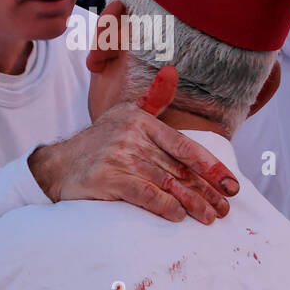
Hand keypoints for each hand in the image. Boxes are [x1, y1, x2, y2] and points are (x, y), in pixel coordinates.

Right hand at [28, 65, 239, 224]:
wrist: (58, 165)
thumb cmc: (98, 143)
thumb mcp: (124, 114)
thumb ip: (153, 99)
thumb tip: (172, 72)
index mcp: (142, 122)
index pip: (185, 147)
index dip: (212, 167)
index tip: (231, 184)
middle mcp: (133, 137)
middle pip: (180, 170)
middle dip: (207, 191)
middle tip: (225, 209)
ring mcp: (120, 157)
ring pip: (167, 184)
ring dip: (192, 204)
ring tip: (209, 217)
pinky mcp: (108, 178)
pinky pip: (145, 194)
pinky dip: (164, 207)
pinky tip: (178, 216)